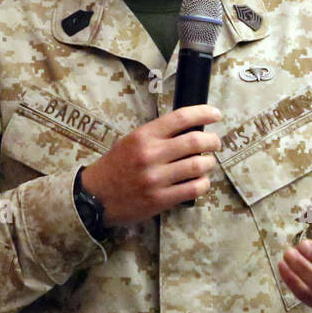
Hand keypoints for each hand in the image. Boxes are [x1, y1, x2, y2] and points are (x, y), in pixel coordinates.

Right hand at [79, 105, 222, 225]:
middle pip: (195, 141)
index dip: (203, 113)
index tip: (216, 114)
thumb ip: (158, 135)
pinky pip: (193, 188)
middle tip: (215, 143)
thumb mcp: (131, 142)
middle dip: (212, 141)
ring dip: (209, 163)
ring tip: (207, 163)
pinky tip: (201, 181)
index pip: (180, 118)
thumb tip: (191, 128)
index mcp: (143, 136)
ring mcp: (156, 178)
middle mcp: (150, 155)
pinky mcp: (160, 199)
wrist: (95, 197)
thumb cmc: (116, 167)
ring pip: (198, 165)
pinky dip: (204, 183)